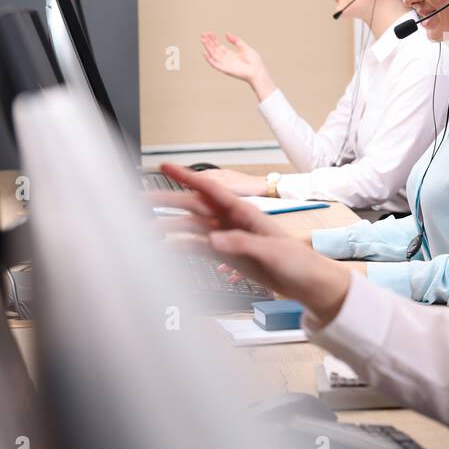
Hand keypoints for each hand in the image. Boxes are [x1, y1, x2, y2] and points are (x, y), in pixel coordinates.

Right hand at [160, 164, 350, 321]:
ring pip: (192, 227)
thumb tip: (213, 241)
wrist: (307, 282)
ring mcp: (228, 237)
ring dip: (170, 227)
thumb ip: (241, 245)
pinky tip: (164, 249)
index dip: (187, 176)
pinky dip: (181, 247)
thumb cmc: (297, 261)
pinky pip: (198, 247)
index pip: (210, 188)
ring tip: (144, 231)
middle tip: (141, 201)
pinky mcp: (227, 254)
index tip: (165, 166)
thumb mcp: (271, 252)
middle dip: (167, 202)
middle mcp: (232, 221)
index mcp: (244, 212)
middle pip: (194, 206)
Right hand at [200, 32, 270, 90]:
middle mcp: (226, 59)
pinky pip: (215, 64)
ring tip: (203, 39)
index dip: (213, 39)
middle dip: (208, 42)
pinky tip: (205, 52)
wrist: (257, 70)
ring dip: (207, 47)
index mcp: (231, 54)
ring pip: (213, 55)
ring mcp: (225, 64)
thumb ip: (236, 40)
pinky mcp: (225, 69)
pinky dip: (209, 59)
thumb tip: (227, 34)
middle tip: (203, 34)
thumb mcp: (245, 47)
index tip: (209, 33)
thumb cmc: (254, 61)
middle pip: (214, 49)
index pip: (219, 46)